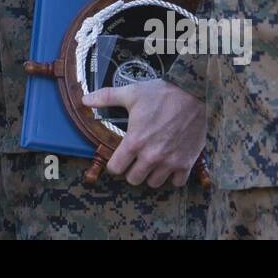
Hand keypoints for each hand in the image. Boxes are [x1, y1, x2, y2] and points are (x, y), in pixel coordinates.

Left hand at [81, 79, 204, 187]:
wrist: (193, 94)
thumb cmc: (161, 94)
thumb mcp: (130, 93)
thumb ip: (105, 97)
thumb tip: (84, 100)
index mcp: (134, 142)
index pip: (115, 168)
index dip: (115, 164)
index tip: (119, 157)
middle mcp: (150, 156)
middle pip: (133, 179)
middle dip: (132, 170)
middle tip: (136, 159)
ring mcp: (169, 162)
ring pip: (154, 183)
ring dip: (151, 175)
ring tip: (152, 162)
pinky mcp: (186, 163)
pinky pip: (177, 182)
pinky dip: (173, 177)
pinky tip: (170, 164)